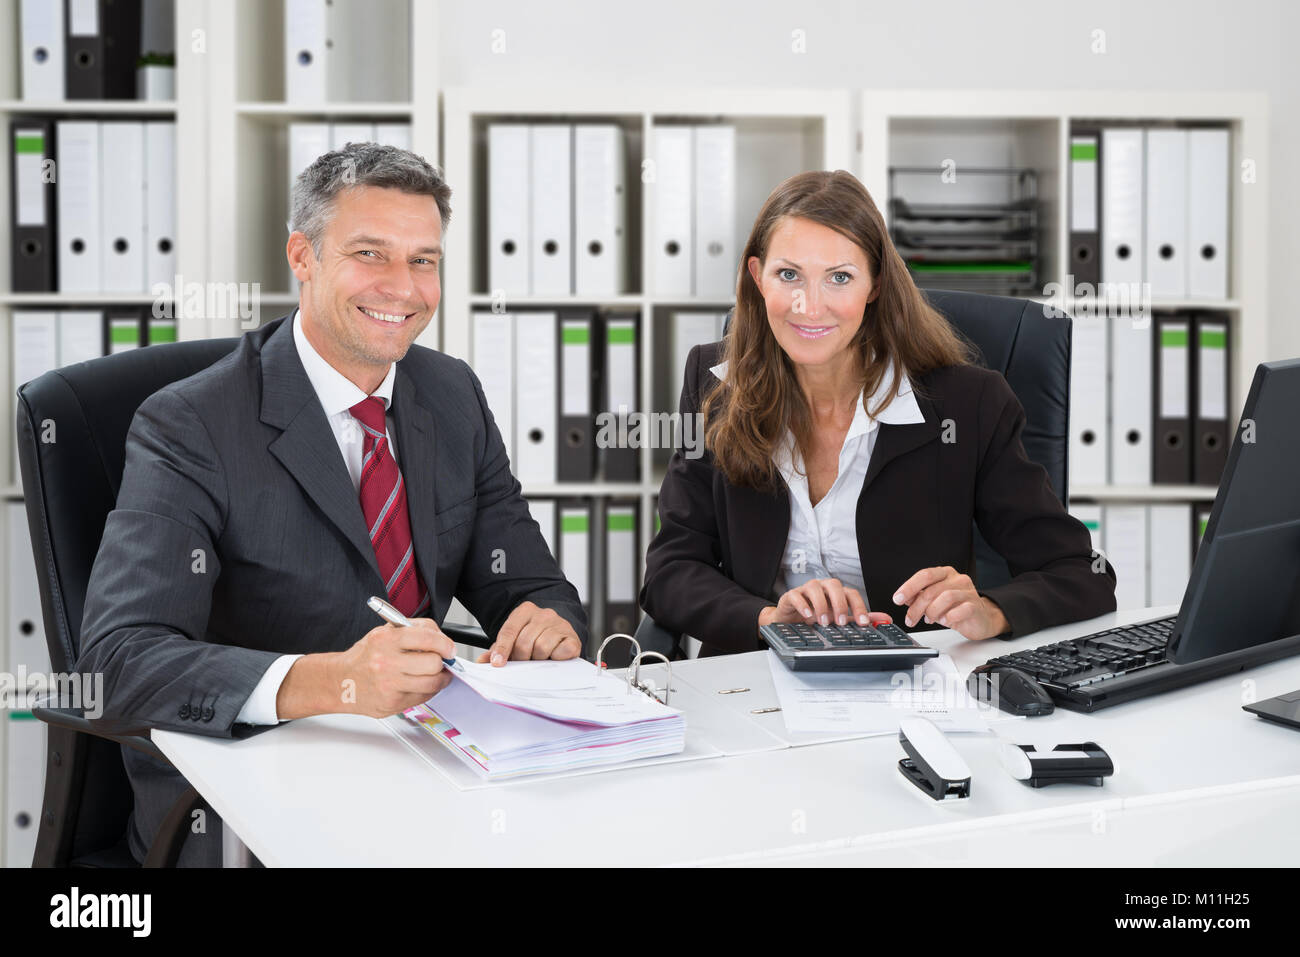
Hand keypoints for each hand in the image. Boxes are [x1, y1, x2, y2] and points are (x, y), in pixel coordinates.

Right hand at [332, 618, 455, 717]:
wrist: (340, 682)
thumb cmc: (364, 657)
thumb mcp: (384, 633)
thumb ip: (413, 630)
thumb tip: (441, 639)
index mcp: (386, 639)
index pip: (428, 637)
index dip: (445, 643)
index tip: (449, 648)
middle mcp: (387, 662)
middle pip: (434, 662)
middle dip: (442, 661)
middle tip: (442, 661)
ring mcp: (390, 685)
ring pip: (432, 683)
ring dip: (440, 678)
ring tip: (435, 674)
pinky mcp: (393, 703)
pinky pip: (423, 697)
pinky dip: (428, 690)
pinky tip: (420, 684)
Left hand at [476, 601, 582, 665]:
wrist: (560, 634)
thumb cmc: (535, 638)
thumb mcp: (514, 640)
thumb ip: (497, 649)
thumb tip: (482, 661)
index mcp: (525, 611)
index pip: (509, 631)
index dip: (502, 649)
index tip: (497, 663)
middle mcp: (543, 614)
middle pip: (524, 642)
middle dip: (521, 658)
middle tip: (524, 662)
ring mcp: (560, 624)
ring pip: (541, 647)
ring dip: (538, 659)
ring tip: (539, 658)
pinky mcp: (572, 638)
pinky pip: (561, 651)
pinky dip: (556, 658)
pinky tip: (554, 656)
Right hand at [758, 578, 893, 628]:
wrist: (790, 619)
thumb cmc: (815, 616)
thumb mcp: (839, 618)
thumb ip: (859, 617)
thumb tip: (885, 619)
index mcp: (836, 592)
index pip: (851, 593)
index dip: (859, 607)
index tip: (863, 623)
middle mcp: (822, 588)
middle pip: (834, 585)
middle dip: (840, 603)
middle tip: (841, 621)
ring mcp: (806, 590)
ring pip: (815, 587)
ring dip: (821, 604)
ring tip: (824, 621)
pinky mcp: (791, 596)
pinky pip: (797, 596)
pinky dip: (803, 604)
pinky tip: (808, 615)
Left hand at [892, 566, 1008, 639]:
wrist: (980, 619)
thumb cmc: (955, 608)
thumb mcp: (933, 602)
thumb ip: (919, 597)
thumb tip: (903, 598)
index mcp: (945, 574)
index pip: (924, 575)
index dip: (909, 587)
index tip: (897, 599)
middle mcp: (957, 579)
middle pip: (932, 589)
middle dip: (917, 607)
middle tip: (910, 619)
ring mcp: (968, 591)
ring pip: (946, 597)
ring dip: (932, 611)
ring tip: (929, 620)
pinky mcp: (976, 606)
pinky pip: (961, 609)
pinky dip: (949, 616)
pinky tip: (944, 621)